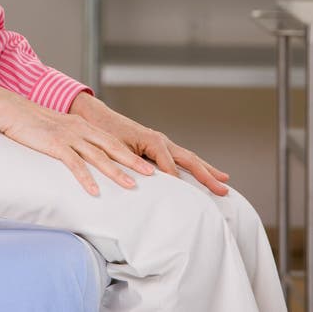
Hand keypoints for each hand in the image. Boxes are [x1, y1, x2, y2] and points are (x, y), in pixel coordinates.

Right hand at [0, 84, 154, 194]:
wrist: (13, 111)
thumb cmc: (32, 122)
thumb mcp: (58, 128)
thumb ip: (72, 140)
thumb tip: (82, 156)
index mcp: (82, 125)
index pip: (112, 141)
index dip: (130, 154)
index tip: (146, 166)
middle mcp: (80, 129)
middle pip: (112, 147)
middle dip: (132, 162)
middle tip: (151, 175)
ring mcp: (68, 136)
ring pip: (98, 156)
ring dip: (116, 172)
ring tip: (131, 186)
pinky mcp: (55, 144)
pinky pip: (74, 164)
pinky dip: (86, 178)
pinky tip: (95, 191)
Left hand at [69, 92, 229, 196]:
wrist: (96, 117)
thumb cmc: (104, 133)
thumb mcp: (116, 151)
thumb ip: (132, 165)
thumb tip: (145, 182)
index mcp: (152, 141)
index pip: (171, 167)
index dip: (179, 183)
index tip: (190, 201)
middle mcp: (160, 140)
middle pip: (189, 159)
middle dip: (206, 175)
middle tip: (224, 190)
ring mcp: (160, 142)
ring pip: (188, 157)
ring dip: (205, 169)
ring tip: (224, 180)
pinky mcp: (156, 146)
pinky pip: (180, 157)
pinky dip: (194, 165)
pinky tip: (203, 172)